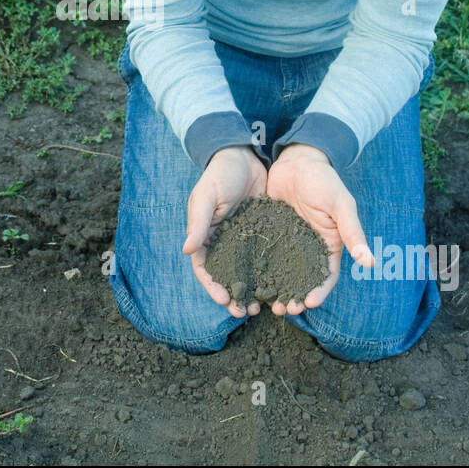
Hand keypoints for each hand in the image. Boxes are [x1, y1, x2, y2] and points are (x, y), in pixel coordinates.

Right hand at [183, 145, 266, 317]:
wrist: (245, 155)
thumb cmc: (220, 174)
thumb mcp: (207, 196)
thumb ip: (198, 222)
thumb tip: (186, 250)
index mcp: (205, 236)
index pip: (204, 268)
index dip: (212, 286)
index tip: (224, 301)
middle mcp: (224, 242)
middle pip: (227, 276)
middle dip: (235, 296)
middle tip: (247, 313)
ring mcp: (244, 240)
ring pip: (247, 272)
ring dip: (253, 290)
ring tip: (264, 306)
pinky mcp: (264, 233)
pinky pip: (267, 258)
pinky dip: (272, 273)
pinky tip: (282, 285)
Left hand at [265, 143, 374, 315]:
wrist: (296, 159)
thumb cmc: (324, 180)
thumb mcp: (341, 204)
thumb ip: (353, 232)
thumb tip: (370, 263)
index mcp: (329, 245)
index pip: (326, 276)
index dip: (319, 292)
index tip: (308, 304)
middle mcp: (308, 248)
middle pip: (302, 280)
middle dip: (294, 297)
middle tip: (282, 310)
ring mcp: (287, 242)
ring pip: (281, 273)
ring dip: (276, 289)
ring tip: (265, 303)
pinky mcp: (269, 233)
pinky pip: (263, 256)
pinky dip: (258, 271)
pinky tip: (248, 281)